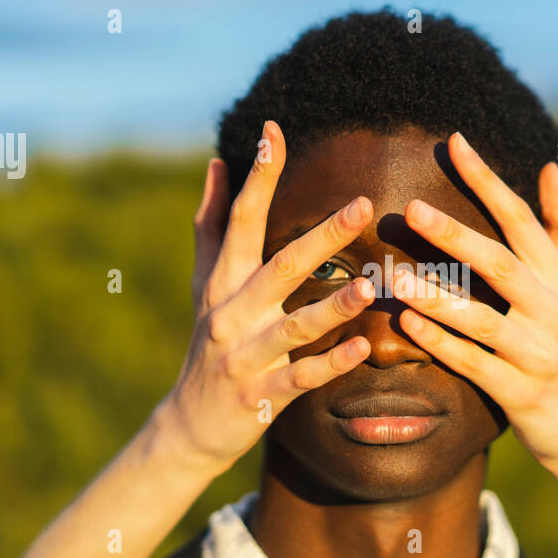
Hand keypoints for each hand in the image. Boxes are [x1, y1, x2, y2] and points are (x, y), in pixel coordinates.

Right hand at [160, 119, 376, 474]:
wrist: (187, 426)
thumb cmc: (206, 343)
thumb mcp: (203, 285)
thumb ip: (212, 225)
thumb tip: (218, 164)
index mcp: (222, 282)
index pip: (240, 220)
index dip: (258, 176)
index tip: (275, 132)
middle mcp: (231, 314)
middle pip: (279, 267)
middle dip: (322, 236)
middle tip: (362, 205)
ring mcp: (245, 357)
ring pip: (293, 327)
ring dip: (332, 307)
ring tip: (369, 285)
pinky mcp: (261, 396)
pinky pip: (302, 378)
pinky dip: (331, 364)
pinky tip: (360, 349)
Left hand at [392, 131, 557, 471]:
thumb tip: (549, 166)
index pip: (523, 220)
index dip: (488, 180)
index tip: (454, 142)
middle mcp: (555, 310)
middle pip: (501, 264)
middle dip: (456, 236)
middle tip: (412, 210)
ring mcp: (539, 354)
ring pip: (483, 319)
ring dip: (436, 297)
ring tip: (392, 277)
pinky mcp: (520, 393)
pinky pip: (474, 364)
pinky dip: (441, 344)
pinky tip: (407, 324)